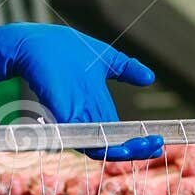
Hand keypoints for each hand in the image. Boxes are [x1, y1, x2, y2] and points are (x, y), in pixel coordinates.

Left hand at [0, 24, 162, 161]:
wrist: (36, 43)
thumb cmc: (63, 53)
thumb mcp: (104, 59)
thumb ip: (126, 69)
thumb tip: (150, 78)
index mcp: (94, 112)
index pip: (118, 136)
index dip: (138, 142)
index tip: (158, 139)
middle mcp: (84, 120)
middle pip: (113, 146)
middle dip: (138, 149)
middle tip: (157, 144)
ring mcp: (74, 120)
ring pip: (102, 148)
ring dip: (126, 150)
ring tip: (146, 145)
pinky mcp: (64, 117)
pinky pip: (85, 139)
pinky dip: (106, 145)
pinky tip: (125, 143)